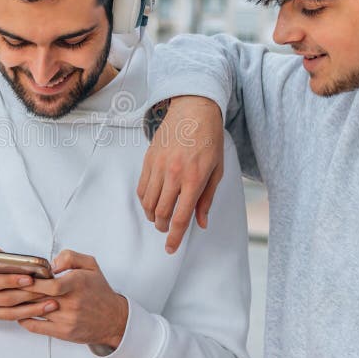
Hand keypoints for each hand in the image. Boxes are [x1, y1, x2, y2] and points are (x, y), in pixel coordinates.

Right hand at [0, 240, 58, 324]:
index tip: (29, 277)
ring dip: (31, 308)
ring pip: (8, 313)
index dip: (11, 280)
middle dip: (29, 295)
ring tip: (51, 302)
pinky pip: (5, 318)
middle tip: (48, 289)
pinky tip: (38, 309)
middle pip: (4, 299)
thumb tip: (4, 254)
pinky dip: (23, 314)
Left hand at [18, 250, 127, 348]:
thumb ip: (70, 257)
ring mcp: (67, 319)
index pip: (51, 284)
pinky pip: (37, 327)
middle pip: (39, 297)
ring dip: (22, 303)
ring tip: (10, 296)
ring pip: (36, 310)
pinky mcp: (63, 332)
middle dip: (22, 291)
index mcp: (78, 283)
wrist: (113, 319)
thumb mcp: (91, 265)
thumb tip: (52, 264)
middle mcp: (72, 302)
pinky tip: (20, 312)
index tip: (22, 276)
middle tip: (8, 284)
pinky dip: (25, 320)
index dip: (33, 281)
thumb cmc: (99, 290)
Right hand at [137, 96, 223, 253]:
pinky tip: (151, 202)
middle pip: (161, 213)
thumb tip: (201, 223)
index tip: (170, 248)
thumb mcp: (217, 170)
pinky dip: (144, 200)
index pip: (181, 217)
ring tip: (159, 217)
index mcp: (194, 179)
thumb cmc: (209, 139)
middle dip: (163, 227)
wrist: (193, 109)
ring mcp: (159, 166)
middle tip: (167, 229)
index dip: (175, 238)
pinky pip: (141, 187)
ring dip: (152, 216)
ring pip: (147, 202)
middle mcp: (174, 174)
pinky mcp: (148, 159)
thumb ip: (207, 199)